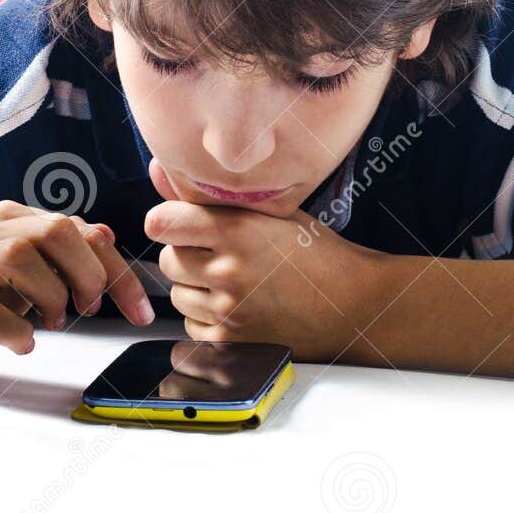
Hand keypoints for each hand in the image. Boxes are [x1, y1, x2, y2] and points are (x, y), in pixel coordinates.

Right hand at [0, 199, 154, 386]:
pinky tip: (24, 344)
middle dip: (87, 272)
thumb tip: (106, 233)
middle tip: (88, 309)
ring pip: (17, 258)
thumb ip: (59, 255)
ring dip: (51, 295)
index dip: (116, 269)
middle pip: (51, 230)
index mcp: (5, 222)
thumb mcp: (19, 276)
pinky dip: (16, 330)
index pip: (77, 228)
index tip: (138, 311)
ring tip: (54, 322)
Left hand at [144, 158, 391, 359]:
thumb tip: (157, 169)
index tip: (179, 225)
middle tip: (217, 255)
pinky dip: (206, 321)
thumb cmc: (317, 254)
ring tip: (230, 283)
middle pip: (168, 261)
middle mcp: (229, 270)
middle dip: (186, 256)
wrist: (355, 304)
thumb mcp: (271, 213)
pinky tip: (236, 308)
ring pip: (178, 296)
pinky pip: (192, 329)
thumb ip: (208, 196)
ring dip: (195, 290)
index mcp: (238, 230)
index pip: (161, 223)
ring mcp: (230, 310)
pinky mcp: (233, 343)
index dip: (167, 222)